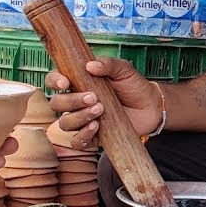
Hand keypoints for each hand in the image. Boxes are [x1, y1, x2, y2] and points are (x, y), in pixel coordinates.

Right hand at [46, 57, 161, 148]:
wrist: (151, 106)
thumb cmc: (133, 85)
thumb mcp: (124, 70)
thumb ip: (109, 64)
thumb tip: (90, 65)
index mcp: (78, 82)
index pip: (54, 81)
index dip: (54, 81)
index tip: (65, 83)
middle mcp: (76, 102)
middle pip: (57, 103)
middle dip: (71, 101)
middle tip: (94, 97)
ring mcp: (83, 120)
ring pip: (65, 123)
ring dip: (79, 117)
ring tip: (100, 110)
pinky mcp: (93, 136)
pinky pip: (77, 142)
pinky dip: (82, 136)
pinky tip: (96, 127)